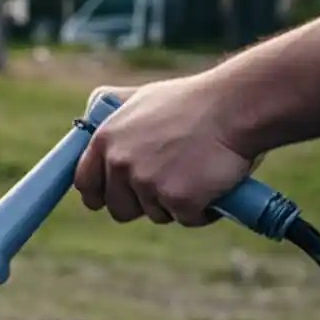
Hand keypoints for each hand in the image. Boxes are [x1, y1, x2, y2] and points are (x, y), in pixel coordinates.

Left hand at [74, 77, 256, 225]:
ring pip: (155, 214)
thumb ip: (114, 117)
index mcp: (105, 140)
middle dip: (141, 204)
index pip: (84, 183)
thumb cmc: (193, 102)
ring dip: (176, 203)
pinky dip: (202, 209)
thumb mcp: (141, 100)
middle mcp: (120, 163)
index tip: (109, 199)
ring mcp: (147, 182)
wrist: (234, 106)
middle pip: (118, 208)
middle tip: (169, 184)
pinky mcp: (177, 199)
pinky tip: (213, 183)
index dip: (98, 195)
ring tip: (197, 172)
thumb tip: (89, 118)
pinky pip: (187, 219)